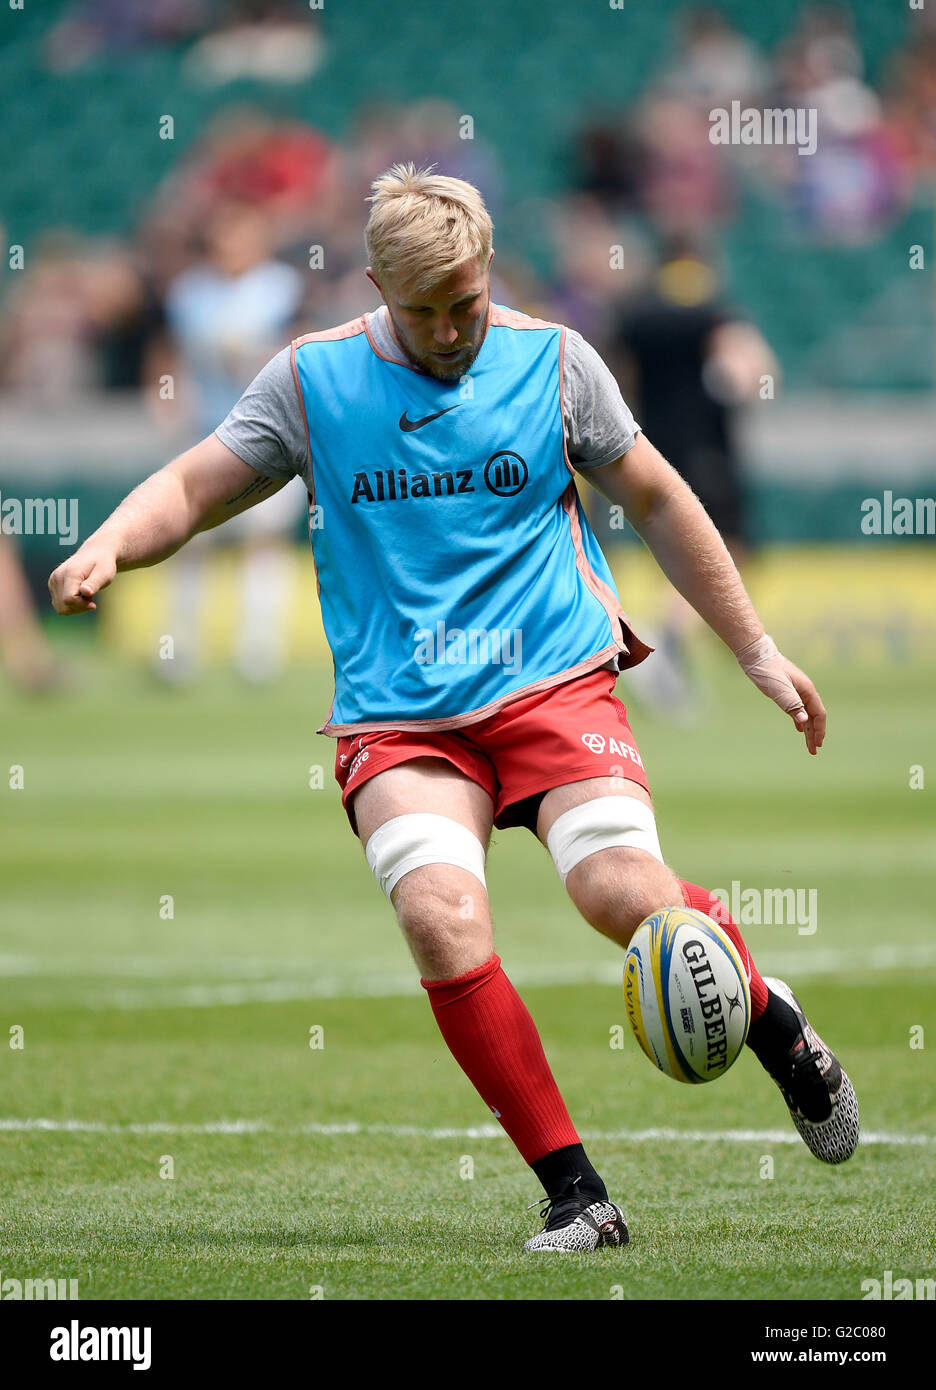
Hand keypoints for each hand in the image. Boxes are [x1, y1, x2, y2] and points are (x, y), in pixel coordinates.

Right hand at [48, 545, 116, 614]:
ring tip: (86, 596)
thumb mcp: (104, 574)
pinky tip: (80, 596)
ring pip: (61, 608)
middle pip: (63, 607)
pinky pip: (60, 605)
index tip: (94, 604)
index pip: (69, 599)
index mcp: (69, 574)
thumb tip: (85, 592)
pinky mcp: (53, 586)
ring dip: (76, 607)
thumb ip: (94, 583)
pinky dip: (71, 605)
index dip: (83, 606)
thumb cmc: (102, 564)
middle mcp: (56, 577)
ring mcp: (53, 582)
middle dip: (79, 608)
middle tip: (91, 598)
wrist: (95, 553)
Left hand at [735, 633, 825, 754]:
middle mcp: (805, 691)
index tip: (817, 745)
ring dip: (808, 729)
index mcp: (807, 690)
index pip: (818, 714)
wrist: (755, 656)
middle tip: (813, 751)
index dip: (819, 730)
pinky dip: (800, 720)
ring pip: (806, 713)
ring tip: (809, 743)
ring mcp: (796, 690)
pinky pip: (798, 709)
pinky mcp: (787, 690)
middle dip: (814, 733)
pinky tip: (799, 728)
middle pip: (814, 716)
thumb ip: (792, 704)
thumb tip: (805, 721)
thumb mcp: (779, 689)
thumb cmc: (767, 671)